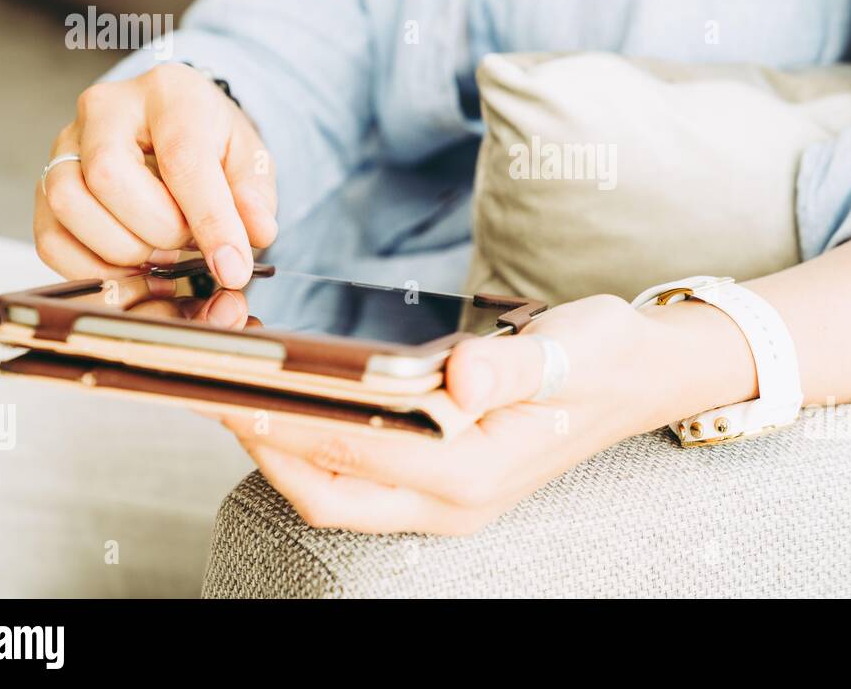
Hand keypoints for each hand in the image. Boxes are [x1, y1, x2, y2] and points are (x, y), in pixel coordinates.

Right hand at [34, 63, 277, 287]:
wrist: (176, 125)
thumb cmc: (211, 140)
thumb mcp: (248, 158)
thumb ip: (254, 195)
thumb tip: (256, 233)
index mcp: (168, 92)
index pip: (181, 158)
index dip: (209, 220)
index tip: (234, 267)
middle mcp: (105, 108)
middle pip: (109, 178)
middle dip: (160, 230)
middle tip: (190, 243)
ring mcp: (65, 144)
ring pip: (69, 205)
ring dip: (123, 250)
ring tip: (164, 253)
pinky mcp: (45, 184)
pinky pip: (50, 239)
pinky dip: (93, 268)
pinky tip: (133, 269)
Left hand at [218, 294, 699, 534]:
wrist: (637, 376)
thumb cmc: (602, 358)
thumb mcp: (569, 350)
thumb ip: (513, 366)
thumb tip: (461, 378)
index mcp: (480, 470)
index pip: (364, 451)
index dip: (295, 423)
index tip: (238, 392)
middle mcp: (456, 500)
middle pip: (332, 494)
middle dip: (265, 450)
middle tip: (213, 395)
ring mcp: (447, 499)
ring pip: (338, 495)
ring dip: (283, 453)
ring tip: (238, 396)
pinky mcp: (442, 483)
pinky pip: (358, 481)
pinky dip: (315, 449)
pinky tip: (297, 406)